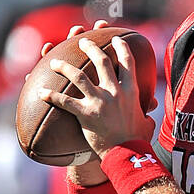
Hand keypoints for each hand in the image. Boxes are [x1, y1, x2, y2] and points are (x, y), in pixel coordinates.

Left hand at [39, 24, 154, 159]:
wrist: (126, 155)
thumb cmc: (137, 142)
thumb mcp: (147, 124)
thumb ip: (148, 113)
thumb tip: (153, 108)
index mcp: (130, 91)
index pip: (127, 62)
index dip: (121, 47)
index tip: (114, 38)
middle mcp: (114, 91)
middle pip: (101, 60)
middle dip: (90, 46)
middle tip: (81, 40)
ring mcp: (99, 101)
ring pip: (78, 76)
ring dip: (64, 66)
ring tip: (53, 61)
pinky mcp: (85, 113)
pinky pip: (64, 101)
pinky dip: (51, 96)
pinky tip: (40, 92)